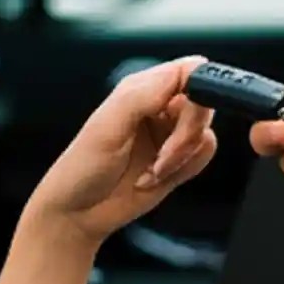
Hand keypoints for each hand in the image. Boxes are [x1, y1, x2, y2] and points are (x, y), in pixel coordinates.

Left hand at [24, 56, 217, 245]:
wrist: (77, 212)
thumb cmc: (81, 167)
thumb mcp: (106, 126)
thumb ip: (142, 96)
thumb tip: (178, 76)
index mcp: (142, 89)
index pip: (189, 70)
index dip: (200, 86)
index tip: (189, 114)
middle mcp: (159, 108)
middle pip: (204, 104)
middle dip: (188, 134)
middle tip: (163, 155)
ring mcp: (169, 135)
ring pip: (205, 134)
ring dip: (182, 157)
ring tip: (152, 170)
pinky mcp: (177, 161)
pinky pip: (203, 156)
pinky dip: (184, 170)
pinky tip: (154, 178)